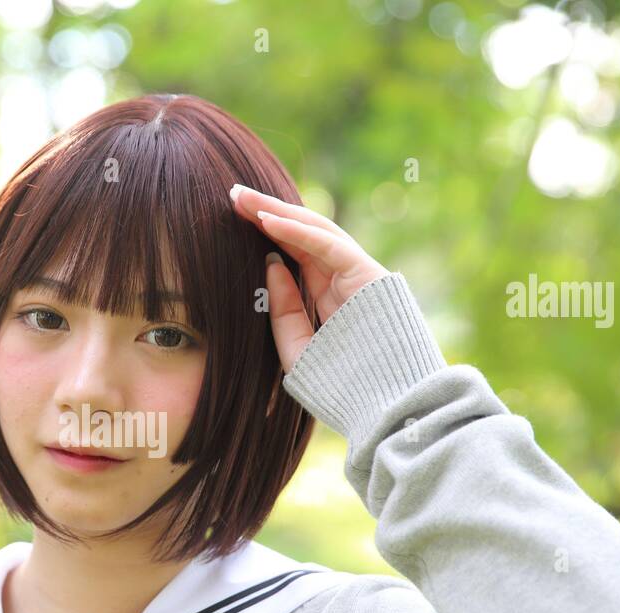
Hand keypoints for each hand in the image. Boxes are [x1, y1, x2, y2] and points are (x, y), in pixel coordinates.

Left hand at [230, 183, 389, 372]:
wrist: (386, 410)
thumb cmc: (343, 388)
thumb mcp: (298, 350)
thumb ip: (283, 310)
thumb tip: (269, 263)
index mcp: (332, 299)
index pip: (297, 256)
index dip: (268, 235)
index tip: (233, 220)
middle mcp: (346, 282)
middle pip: (303, 237)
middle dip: (268, 213)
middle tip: (233, 195)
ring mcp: (360, 276)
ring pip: (315, 232)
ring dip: (278, 212)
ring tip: (242, 198)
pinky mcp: (369, 275)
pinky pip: (328, 245)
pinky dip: (297, 231)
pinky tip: (267, 220)